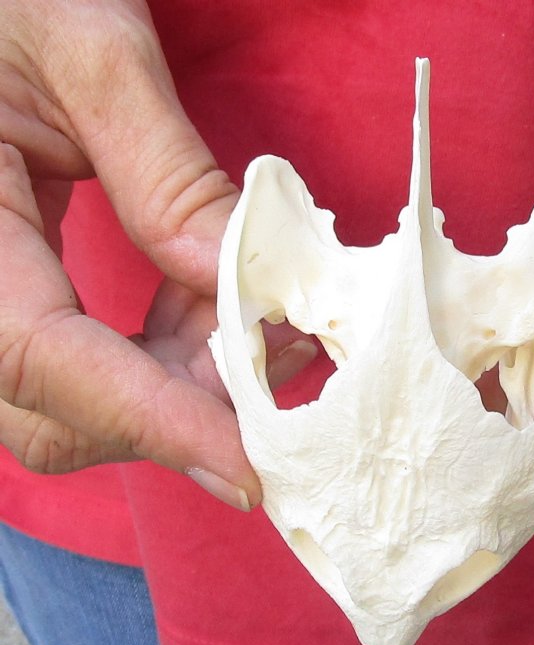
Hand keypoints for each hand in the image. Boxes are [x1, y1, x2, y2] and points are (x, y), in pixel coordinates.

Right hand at [0, 1, 312, 508]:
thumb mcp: (87, 53)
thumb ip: (165, 176)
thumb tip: (240, 285)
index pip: (41, 359)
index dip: (152, 419)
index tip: (248, 469)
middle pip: (52, 411)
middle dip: (180, 407)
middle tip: (273, 357)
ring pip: (70, 400)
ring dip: (179, 381)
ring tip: (251, 316)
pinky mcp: (4, 292)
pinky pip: (77, 362)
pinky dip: (156, 355)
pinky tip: (204, 306)